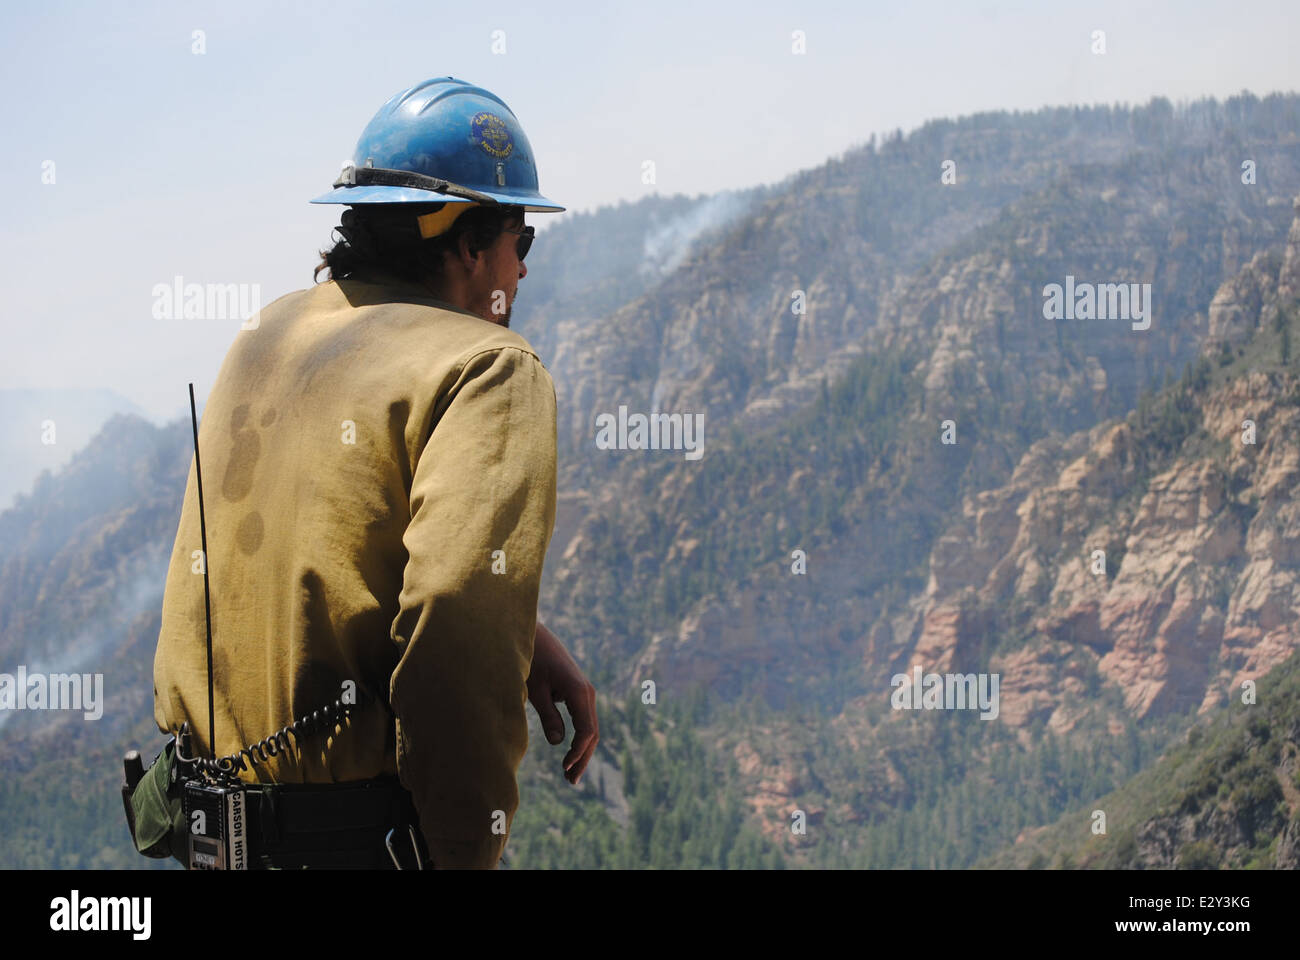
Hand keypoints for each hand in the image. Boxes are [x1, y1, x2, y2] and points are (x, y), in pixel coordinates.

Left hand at [527, 621, 598, 784]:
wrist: (535, 637)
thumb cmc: (532, 661)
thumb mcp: (536, 690)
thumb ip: (548, 716)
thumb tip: (558, 742)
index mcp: (579, 693)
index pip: (587, 731)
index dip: (578, 753)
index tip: (565, 768)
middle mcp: (588, 693)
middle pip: (592, 733)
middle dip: (582, 758)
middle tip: (571, 781)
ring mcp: (585, 693)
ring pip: (590, 729)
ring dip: (581, 752)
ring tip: (569, 774)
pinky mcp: (578, 693)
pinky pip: (584, 721)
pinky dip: (579, 740)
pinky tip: (569, 754)